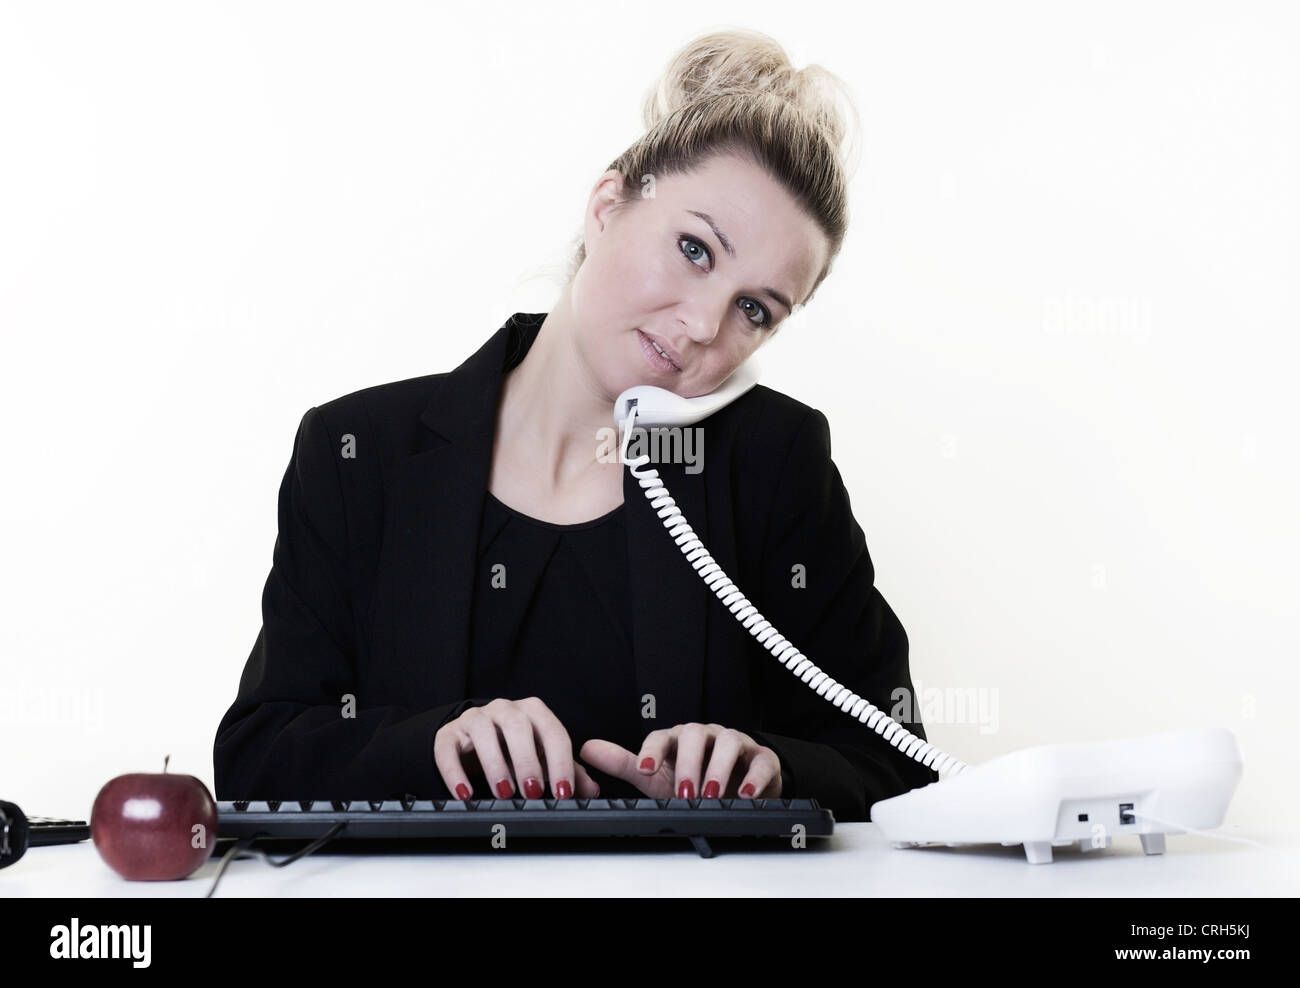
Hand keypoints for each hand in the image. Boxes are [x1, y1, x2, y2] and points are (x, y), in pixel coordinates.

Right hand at [434, 697, 601, 800]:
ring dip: (495, 764)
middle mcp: (505, 709)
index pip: (553, 732)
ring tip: (503, 792)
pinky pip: (448, 749)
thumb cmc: (515, 748)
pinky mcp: (448, 734)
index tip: (563, 792)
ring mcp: (476, 718)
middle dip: (527, 761)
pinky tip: (465, 793)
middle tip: (533, 793)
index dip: (560, 762)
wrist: (474, 738)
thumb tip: (590, 789)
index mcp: (534, 712)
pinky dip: (455, 772)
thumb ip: (567, 772)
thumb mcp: (542, 758)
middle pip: (518, 726)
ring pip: (483, 732)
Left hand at [580, 723, 783, 799]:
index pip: (663, 735)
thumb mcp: (656, 776)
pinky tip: (745, 793)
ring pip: (729, 741)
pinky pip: (761, 760)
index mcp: (679, 738)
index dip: (652, 749)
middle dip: (690, 764)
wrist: (735, 790)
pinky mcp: (762, 758)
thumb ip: (623, 763)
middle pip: (697, 735)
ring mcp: (735, 743)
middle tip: (684, 793)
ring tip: (711, 794)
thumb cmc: (692, 781)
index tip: (645, 768)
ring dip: (719, 769)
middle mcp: (707, 736)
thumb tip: (586, 749)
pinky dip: (755, 777)